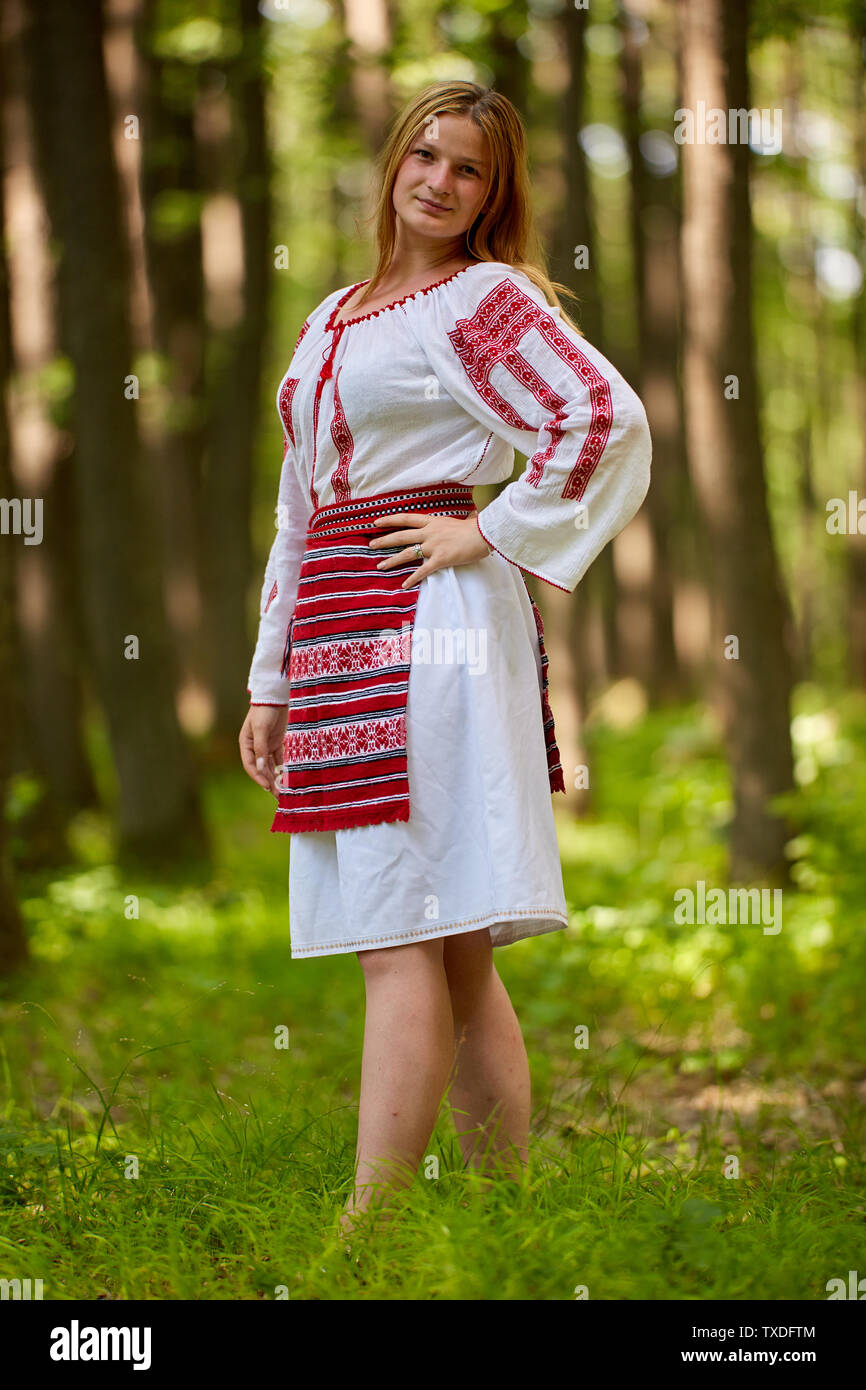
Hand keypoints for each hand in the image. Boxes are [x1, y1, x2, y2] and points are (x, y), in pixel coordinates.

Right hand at [239, 704, 287, 795]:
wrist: (275, 696)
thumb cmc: (264, 711)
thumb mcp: (261, 729)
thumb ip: (261, 748)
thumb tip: (261, 768)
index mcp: (246, 744)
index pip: (251, 765)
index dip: (258, 777)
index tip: (267, 786)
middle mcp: (255, 747)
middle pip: (261, 769)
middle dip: (269, 782)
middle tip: (278, 795)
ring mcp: (266, 746)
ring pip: (270, 766)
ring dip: (276, 778)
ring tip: (283, 792)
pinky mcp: (277, 743)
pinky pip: (279, 760)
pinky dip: (282, 769)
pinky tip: (288, 779)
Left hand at [368, 511, 492, 588]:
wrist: (485, 535)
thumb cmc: (477, 528)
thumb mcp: (465, 519)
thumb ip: (462, 518)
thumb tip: (472, 513)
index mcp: (432, 521)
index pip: (405, 518)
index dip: (389, 520)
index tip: (376, 522)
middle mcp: (429, 532)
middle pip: (401, 536)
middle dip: (384, 541)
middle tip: (371, 545)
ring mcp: (433, 546)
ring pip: (407, 553)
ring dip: (392, 560)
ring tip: (380, 566)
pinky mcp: (440, 559)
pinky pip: (422, 571)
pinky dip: (413, 578)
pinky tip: (404, 584)